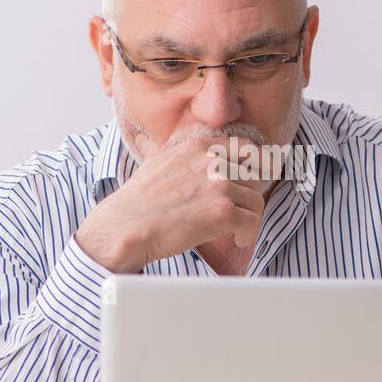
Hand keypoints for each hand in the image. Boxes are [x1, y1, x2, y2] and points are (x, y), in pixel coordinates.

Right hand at [75, 134, 265, 272]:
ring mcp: (219, 185)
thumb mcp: (154, 162)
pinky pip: (252, 222)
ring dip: (248, 218)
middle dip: (247, 196)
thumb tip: (148, 141)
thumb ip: (169, 153)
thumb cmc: (137, 201)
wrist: (125, 227)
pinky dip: (248, 234)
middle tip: (238, 212)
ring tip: (235, 231)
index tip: (254, 180)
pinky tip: (237, 239)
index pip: (245, 146)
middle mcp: (212, 161)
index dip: (256, 163)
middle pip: (253, 177)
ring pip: (256, 201)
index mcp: (198, 147)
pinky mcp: (222, 211)